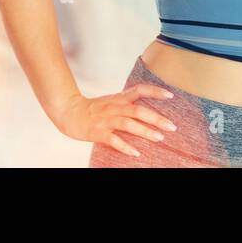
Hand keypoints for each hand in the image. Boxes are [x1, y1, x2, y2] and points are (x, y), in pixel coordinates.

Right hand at [56, 86, 177, 157]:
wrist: (69, 112)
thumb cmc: (94, 108)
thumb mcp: (113, 100)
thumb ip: (128, 102)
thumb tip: (149, 107)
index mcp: (119, 98)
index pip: (140, 90)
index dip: (155, 91)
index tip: (171, 95)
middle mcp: (115, 107)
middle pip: (138, 110)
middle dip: (157, 118)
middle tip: (172, 127)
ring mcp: (106, 120)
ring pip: (128, 124)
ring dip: (145, 131)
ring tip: (159, 138)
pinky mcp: (98, 132)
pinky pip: (113, 140)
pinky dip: (125, 146)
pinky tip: (136, 153)